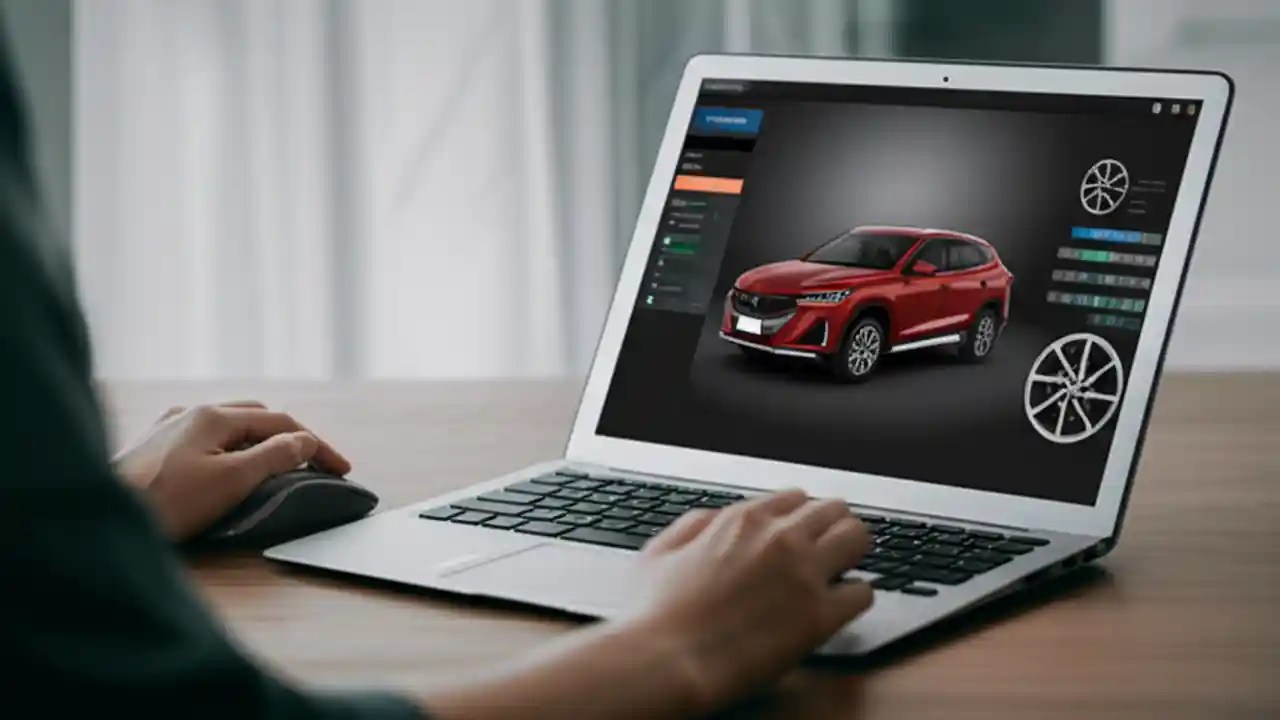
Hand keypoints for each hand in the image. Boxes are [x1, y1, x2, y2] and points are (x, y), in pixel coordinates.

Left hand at [112, 400, 350, 541]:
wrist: (97, 518)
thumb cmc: (167, 503)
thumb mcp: (233, 480)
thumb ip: (275, 456)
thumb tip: (305, 442)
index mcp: (214, 415)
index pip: (282, 422)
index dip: (317, 445)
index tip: (342, 470)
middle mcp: (190, 413)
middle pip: (255, 417)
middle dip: (289, 436)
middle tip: (312, 464)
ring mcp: (166, 428)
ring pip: (226, 427)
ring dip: (258, 442)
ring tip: (275, 466)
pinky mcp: (149, 449)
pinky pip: (202, 440)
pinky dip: (229, 449)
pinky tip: (224, 466)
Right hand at [629, 489, 872, 711]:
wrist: (665, 659)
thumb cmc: (653, 614)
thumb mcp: (659, 551)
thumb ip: (692, 527)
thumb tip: (710, 521)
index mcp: (743, 519)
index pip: (795, 498)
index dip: (799, 517)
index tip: (799, 533)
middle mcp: (780, 537)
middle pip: (834, 510)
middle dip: (833, 527)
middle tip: (830, 549)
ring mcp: (804, 574)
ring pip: (858, 538)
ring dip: (851, 553)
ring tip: (841, 572)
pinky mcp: (820, 615)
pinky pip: (864, 592)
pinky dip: (855, 597)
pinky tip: (840, 608)